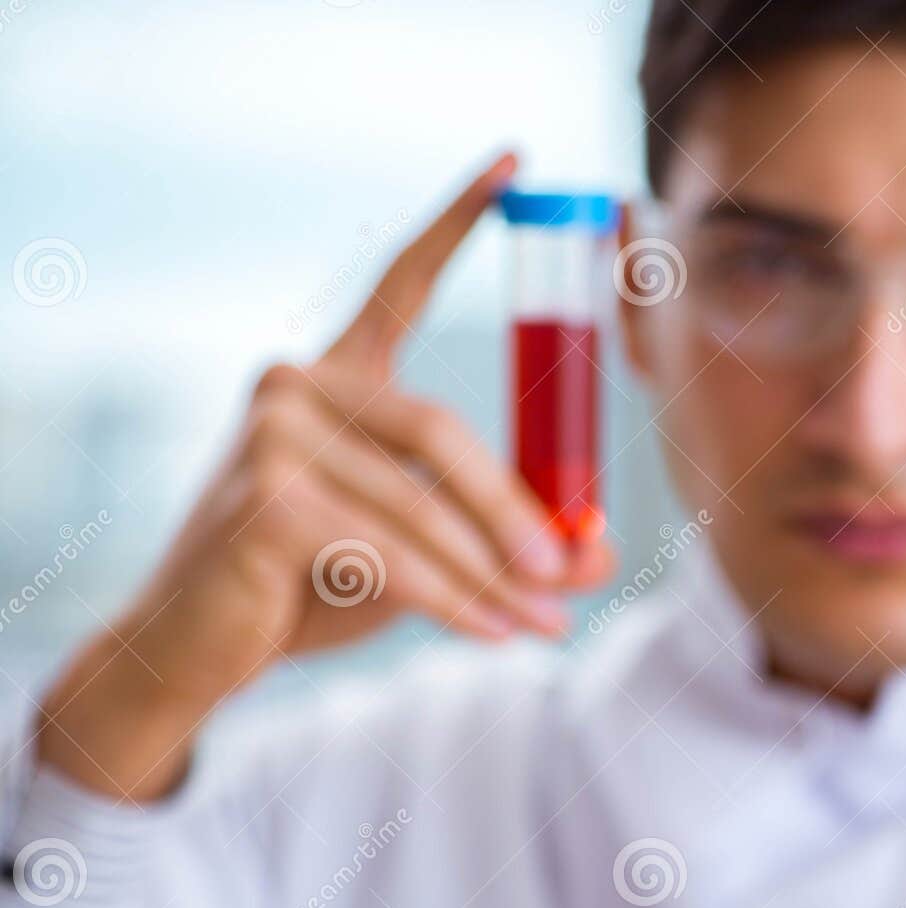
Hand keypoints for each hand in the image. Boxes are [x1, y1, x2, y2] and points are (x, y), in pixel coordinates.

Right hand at [38, 152, 611, 800]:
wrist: (198, 644)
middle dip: (516, 513)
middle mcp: (299, 384)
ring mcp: (273, 435)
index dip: (456, 219)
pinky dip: (453, 602)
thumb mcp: (420, 557)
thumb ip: (502, 545)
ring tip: (549, 622)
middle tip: (573, 571)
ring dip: (495, 575)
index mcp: (338, 376)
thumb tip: (601, 556)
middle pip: (441, 431)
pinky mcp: (266, 502)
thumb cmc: (311, 588)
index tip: (515, 159)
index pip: (400, 281)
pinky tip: (493, 634)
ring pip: (422, 507)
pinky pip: (391, 555)